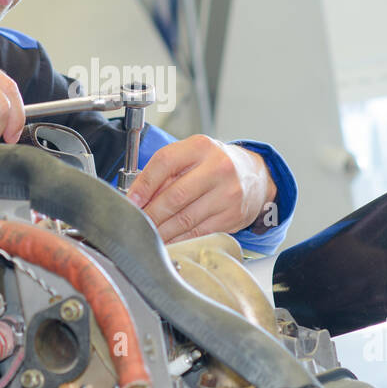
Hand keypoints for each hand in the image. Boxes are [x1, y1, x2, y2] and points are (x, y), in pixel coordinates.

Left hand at [126, 135, 277, 242]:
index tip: (131, 201)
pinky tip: (167, 240)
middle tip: (136, 223)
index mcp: (201, 146)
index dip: (143, 185)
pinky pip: (198, 233)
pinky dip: (178, 239)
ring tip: (148, 234)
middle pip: (174, 196)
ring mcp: (228, 193)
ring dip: (162, 231)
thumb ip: (166, 172)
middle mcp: (218, 167)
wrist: (256, 175)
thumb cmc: (216, 164)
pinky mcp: (232, 216)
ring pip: (185, 219)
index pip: (164, 162)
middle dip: (150, 214)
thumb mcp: (192, 156)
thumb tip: (137, 197)